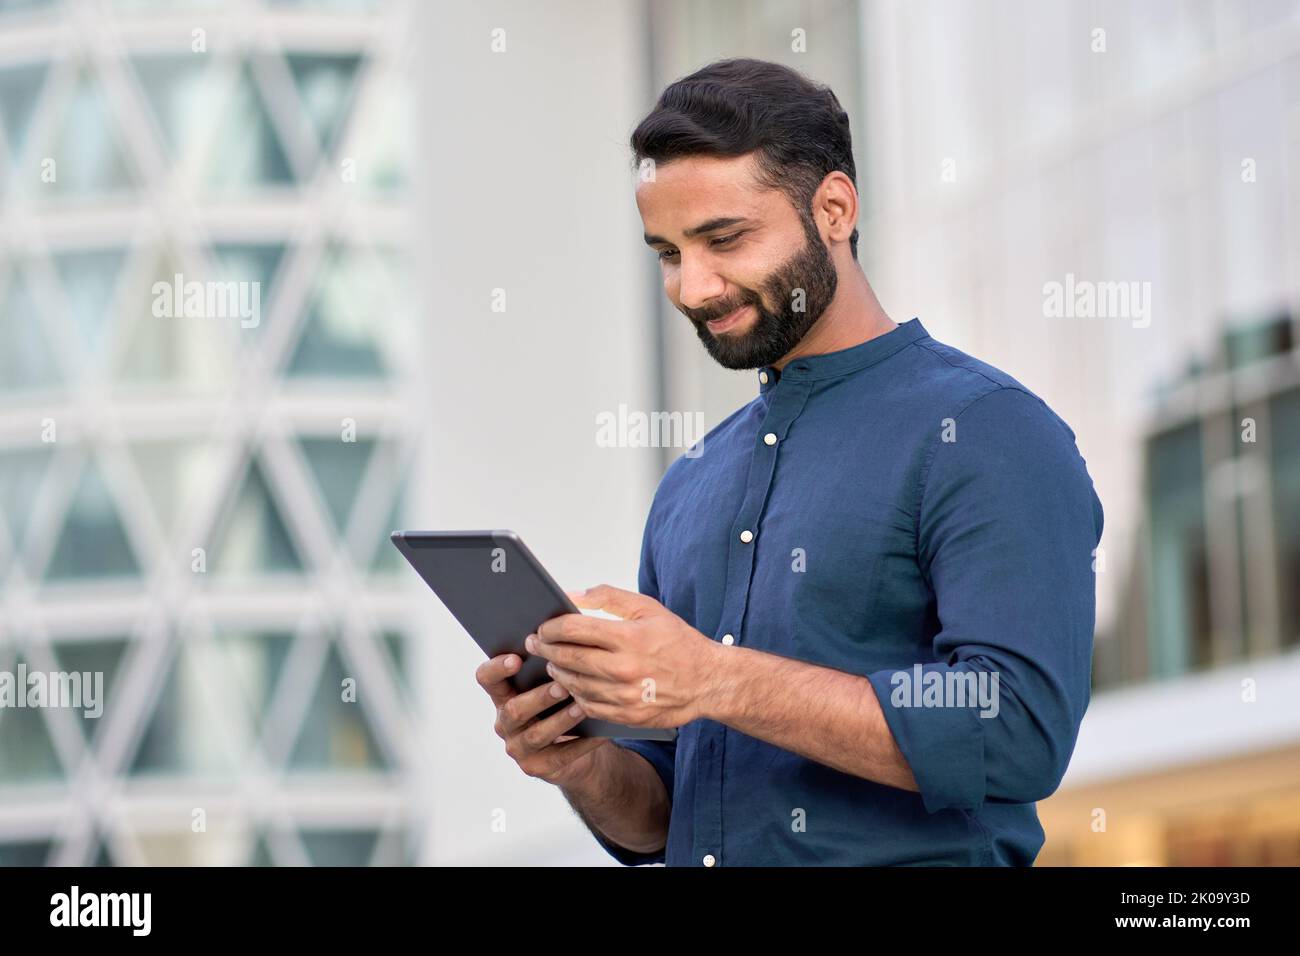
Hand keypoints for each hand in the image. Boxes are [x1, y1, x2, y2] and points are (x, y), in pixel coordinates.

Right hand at [476, 653, 608, 786]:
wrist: (577, 751)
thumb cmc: (562, 706)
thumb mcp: (552, 685)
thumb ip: (550, 668)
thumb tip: (566, 643)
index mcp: (504, 695)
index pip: (487, 679)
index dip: (497, 669)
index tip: (517, 659)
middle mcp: (505, 722)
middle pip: (514, 710)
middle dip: (539, 698)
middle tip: (562, 685)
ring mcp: (518, 747)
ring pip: (537, 734)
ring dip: (561, 720)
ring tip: (581, 708)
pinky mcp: (536, 767)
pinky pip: (559, 756)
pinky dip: (581, 744)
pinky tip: (599, 733)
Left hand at [528, 584, 718, 728]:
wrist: (707, 681)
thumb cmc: (678, 642)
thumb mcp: (648, 608)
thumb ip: (608, 597)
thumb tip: (573, 594)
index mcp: (628, 637)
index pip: (574, 629)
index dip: (551, 627)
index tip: (542, 627)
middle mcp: (624, 668)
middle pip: (568, 658)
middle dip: (546, 649)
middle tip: (535, 643)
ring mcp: (624, 695)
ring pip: (574, 684)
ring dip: (557, 673)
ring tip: (552, 663)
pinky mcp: (626, 715)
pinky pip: (588, 706)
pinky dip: (575, 695)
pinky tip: (572, 684)